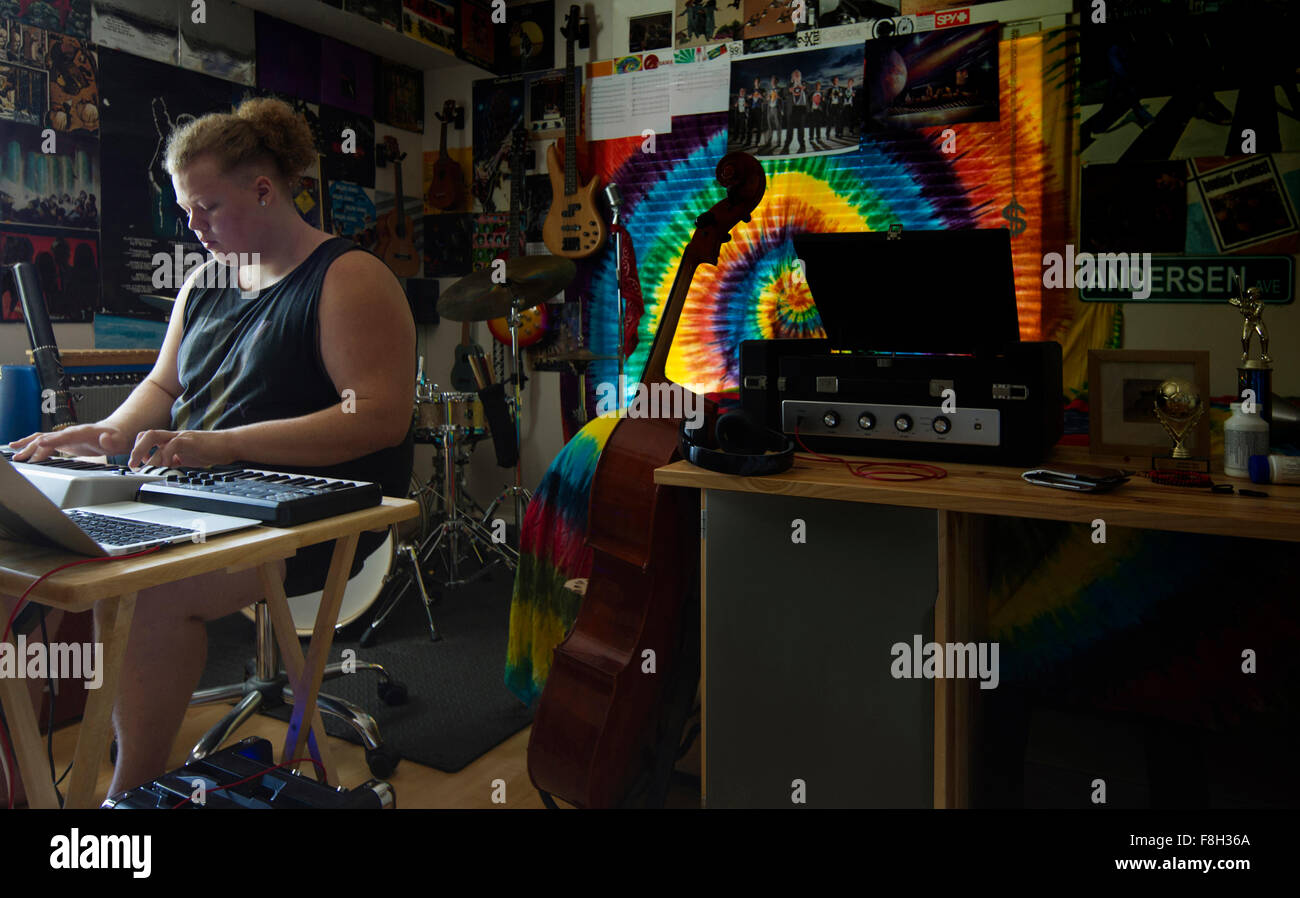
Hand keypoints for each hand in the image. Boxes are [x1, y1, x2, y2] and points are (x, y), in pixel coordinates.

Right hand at [8, 424, 132, 462]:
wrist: (116, 432)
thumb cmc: (117, 437)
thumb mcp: (118, 440)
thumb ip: (111, 440)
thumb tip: (105, 438)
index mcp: (82, 432)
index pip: (65, 436)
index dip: (53, 440)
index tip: (40, 445)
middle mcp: (71, 432)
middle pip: (49, 438)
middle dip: (34, 447)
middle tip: (20, 457)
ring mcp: (66, 436)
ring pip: (43, 438)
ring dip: (28, 445)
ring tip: (14, 452)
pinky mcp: (64, 441)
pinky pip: (45, 442)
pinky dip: (32, 445)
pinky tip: (22, 450)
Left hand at [127, 429, 236, 469]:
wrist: (229, 444)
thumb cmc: (212, 451)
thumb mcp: (189, 457)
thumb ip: (176, 460)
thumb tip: (164, 468)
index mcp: (173, 440)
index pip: (149, 439)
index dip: (139, 450)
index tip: (137, 465)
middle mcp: (174, 435)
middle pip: (147, 434)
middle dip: (136, 450)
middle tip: (133, 465)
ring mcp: (181, 436)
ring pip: (154, 436)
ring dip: (144, 451)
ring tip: (145, 465)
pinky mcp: (189, 440)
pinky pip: (171, 445)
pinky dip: (165, 456)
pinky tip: (168, 465)